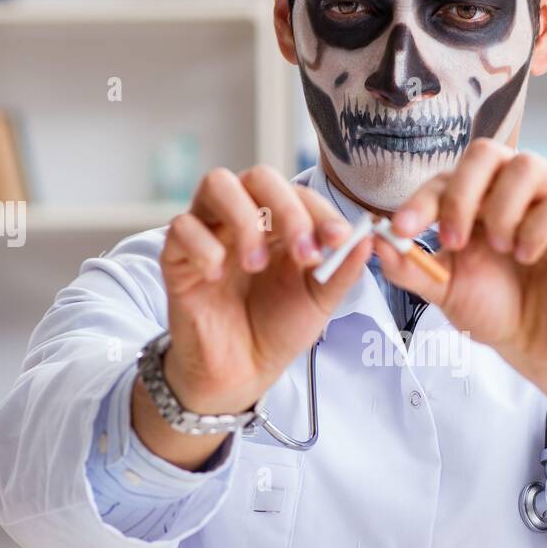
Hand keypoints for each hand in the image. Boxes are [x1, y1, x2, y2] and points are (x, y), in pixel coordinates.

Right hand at [157, 166, 371, 414]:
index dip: (320, 211)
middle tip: (303, 254)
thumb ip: (342, 270)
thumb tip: (369, 237)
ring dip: (245, 219)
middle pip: (258, 176)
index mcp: (280, 224)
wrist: (240, 371)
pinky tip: (217, 277)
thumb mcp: (319, 302)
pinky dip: (203, 247)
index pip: (298, 193)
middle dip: (286, 209)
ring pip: (216, 184)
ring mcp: (209, 232)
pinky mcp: (177, 256)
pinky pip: (181, 227)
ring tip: (256, 264)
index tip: (339, 239)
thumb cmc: (277, 329)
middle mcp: (244, 218)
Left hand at [374, 139, 546, 446]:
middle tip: (453, 240)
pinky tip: (527, 257)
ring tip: (501, 250)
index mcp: (479, 199)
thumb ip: (410, 266)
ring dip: (503, 210)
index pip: (447, 177)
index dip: (422, 199)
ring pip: (528, 166)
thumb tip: (374, 241)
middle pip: (487, 152)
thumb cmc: (496, 309)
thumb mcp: (444, 290)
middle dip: (462, 193)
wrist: (538, 345)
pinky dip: (537, 228)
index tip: (401, 229)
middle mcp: (515, 190)